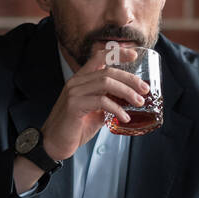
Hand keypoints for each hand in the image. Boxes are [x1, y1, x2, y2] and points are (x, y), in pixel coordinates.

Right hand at [40, 42, 150, 161]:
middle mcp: (76, 83)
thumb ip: (107, 103)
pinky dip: (117, 109)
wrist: (54, 144)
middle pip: (107, 71)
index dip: (117, 53)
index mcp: (80, 80)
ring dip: (126, 92)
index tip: (134, 54)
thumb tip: (127, 102)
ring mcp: (74, 93)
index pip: (98, 58)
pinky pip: (101, 101)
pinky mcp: (74, 106)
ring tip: (139, 102)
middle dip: (130, 79)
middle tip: (144, 89)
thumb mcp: (95, 111)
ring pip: (106, 83)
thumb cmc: (75, 128)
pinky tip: (125, 117)